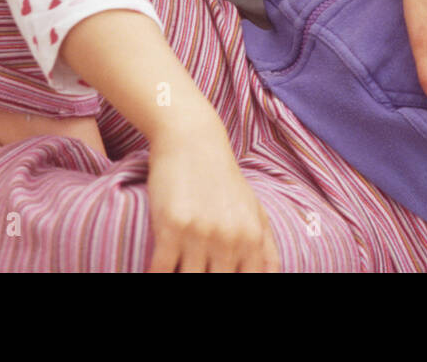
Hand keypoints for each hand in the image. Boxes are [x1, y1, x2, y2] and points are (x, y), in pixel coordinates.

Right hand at [146, 130, 280, 271]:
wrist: (192, 140)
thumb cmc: (223, 179)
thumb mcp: (254, 209)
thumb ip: (266, 247)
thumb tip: (272, 276)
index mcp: (252, 237)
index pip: (249, 281)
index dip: (232, 285)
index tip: (215, 274)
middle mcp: (230, 238)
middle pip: (216, 283)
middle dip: (203, 279)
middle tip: (197, 268)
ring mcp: (200, 233)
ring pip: (188, 280)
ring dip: (180, 276)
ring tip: (180, 267)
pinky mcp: (171, 226)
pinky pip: (160, 270)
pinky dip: (154, 275)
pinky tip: (154, 270)